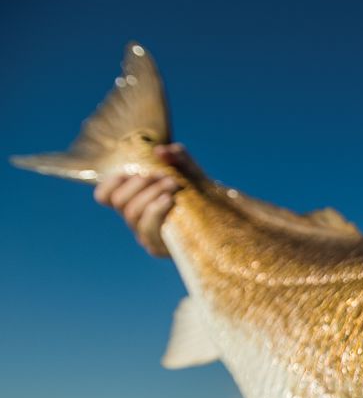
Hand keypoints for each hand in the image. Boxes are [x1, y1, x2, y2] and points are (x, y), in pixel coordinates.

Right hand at [94, 143, 200, 257]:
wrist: (223, 218)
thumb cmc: (201, 193)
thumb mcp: (190, 171)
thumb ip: (176, 157)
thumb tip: (161, 151)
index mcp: (135, 199)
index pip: (105, 196)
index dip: (110, 182)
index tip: (129, 172)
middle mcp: (136, 218)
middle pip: (118, 201)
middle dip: (138, 184)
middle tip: (161, 175)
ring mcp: (146, 234)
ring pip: (132, 213)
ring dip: (150, 194)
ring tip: (172, 184)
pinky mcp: (158, 247)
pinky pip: (147, 229)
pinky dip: (156, 210)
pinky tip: (170, 200)